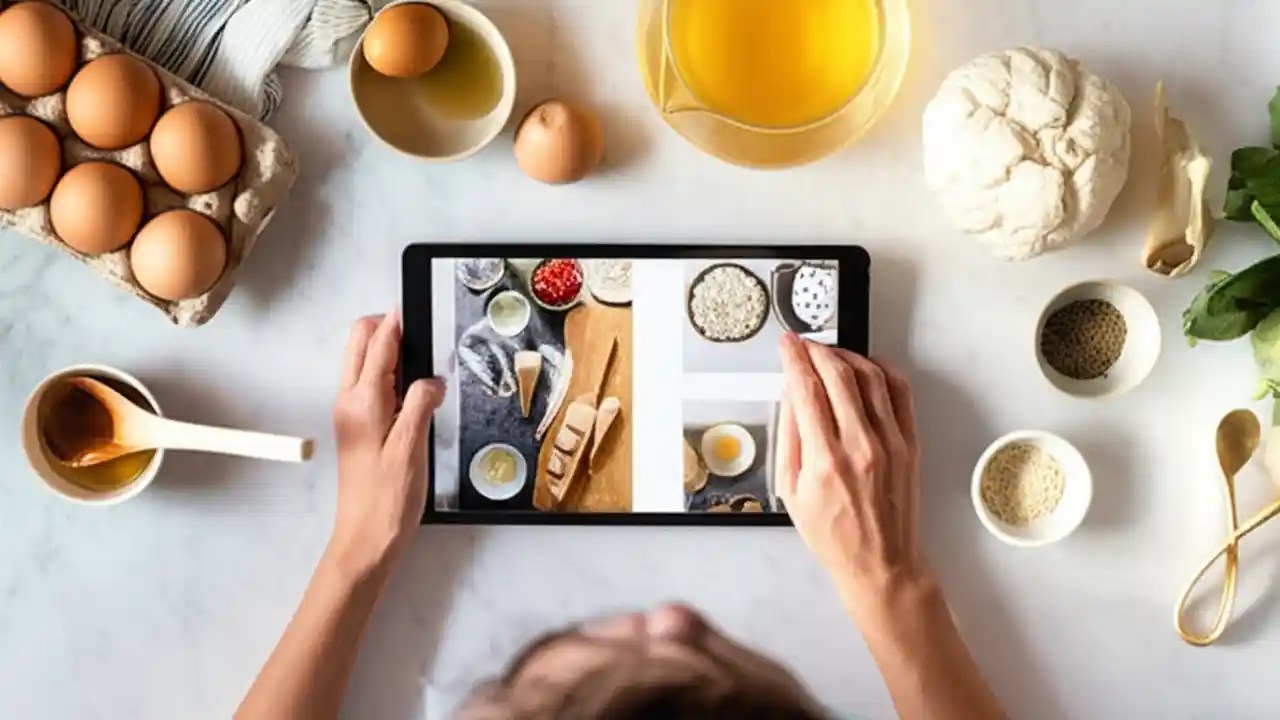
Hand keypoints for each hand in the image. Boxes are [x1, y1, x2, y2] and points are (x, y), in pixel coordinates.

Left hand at [329, 312, 444, 580]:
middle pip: (361, 342)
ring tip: (426, 365)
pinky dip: (391, 376)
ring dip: (390, 352)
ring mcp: (351, 413)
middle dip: (388, 328)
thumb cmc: (387, 500)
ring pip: (364, 361)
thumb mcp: (412, 448)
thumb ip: (421, 405)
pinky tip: (416, 393)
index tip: (418, 305)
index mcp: (362, 401)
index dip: (398, 321)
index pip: (379, 344)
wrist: (365, 539)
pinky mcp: (358, 426)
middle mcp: (349, 401)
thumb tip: (432, 380)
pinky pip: (370, 384)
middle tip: (424, 336)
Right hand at [776, 334, 925, 611]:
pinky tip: (866, 367)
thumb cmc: (834, 535)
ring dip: (847, 356)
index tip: (787, 345)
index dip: (794, 360)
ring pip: (871, 377)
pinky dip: (882, 370)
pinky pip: (899, 392)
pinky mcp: (910, 443)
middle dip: (817, 351)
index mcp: (826, 460)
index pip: (807, 391)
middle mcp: (861, 446)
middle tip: (805, 345)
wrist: (879, 562)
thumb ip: (790, 438)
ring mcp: (890, 443)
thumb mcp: (791, 491)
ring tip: (831, 354)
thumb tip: (790, 396)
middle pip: (839, 375)